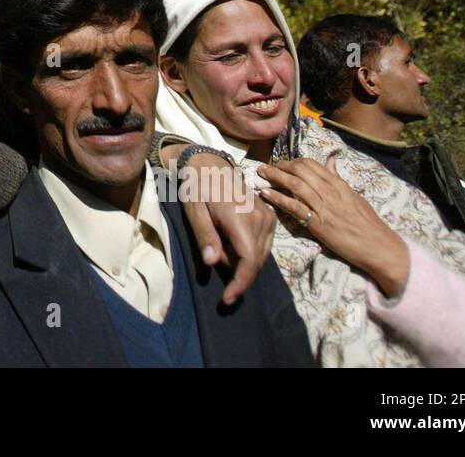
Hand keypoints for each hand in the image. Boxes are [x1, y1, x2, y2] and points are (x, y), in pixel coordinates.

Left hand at [178, 153, 276, 304]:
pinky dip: (246, 250)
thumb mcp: (194, 211)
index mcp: (241, 217)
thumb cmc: (197, 187)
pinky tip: (228, 238)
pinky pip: (262, 245)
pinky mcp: (270, 217)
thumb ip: (205, 236)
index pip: (249, 261)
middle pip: (255, 261)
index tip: (228, 299)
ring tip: (218, 241)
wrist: (209, 164)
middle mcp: (261, 218)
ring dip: (240, 259)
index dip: (241, 283)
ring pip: (260, 255)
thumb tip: (212, 263)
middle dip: (235, 270)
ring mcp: (269, 217)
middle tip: (212, 253)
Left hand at [258, 155, 409, 297]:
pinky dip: (278, 198)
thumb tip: (330, 161)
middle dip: (280, 166)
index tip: (283, 163)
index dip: (294, 161)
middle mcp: (330, 192)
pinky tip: (265, 194)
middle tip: (267, 167)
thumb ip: (339, 180)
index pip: (312, 164)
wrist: (378, 246)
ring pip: (295, 185)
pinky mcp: (318, 223)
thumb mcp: (354, 196)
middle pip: (301, 170)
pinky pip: (295, 207)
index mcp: (339, 184)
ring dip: (275, 177)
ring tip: (261, 174)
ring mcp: (324, 207)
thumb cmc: (368, 223)